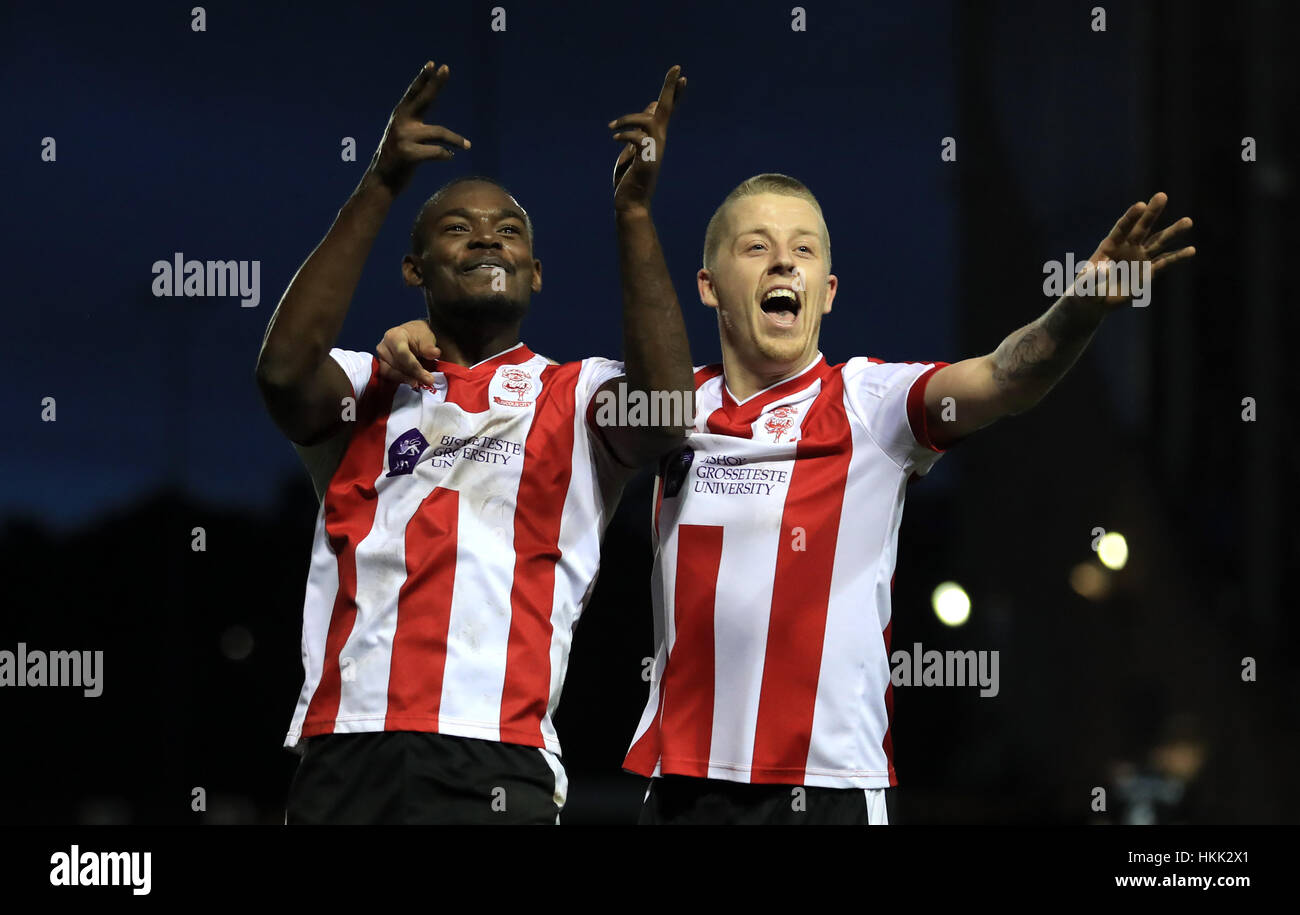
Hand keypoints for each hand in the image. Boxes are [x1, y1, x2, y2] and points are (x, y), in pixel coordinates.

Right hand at [367, 61, 470, 195]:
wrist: (381, 182)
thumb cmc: (397, 160)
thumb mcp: (403, 136)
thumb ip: (414, 123)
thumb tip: (428, 110)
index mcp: (400, 117)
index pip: (414, 94)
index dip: (423, 79)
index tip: (433, 64)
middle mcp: (400, 123)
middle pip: (423, 99)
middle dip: (435, 83)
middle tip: (446, 67)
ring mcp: (403, 138)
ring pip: (438, 132)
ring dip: (456, 140)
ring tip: (467, 145)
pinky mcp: (408, 155)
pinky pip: (436, 152)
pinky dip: (445, 154)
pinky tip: (449, 157)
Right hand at [376, 320, 440, 388]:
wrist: (413, 335)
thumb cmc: (419, 335)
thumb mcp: (427, 337)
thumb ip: (429, 347)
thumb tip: (435, 353)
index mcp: (393, 336)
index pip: (402, 354)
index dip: (415, 367)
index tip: (428, 377)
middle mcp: (384, 347)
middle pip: (396, 365)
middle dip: (413, 375)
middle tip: (428, 381)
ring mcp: (382, 358)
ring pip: (391, 373)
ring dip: (407, 379)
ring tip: (420, 383)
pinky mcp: (383, 367)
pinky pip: (390, 377)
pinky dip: (402, 380)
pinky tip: (414, 382)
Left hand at [609, 65, 686, 212]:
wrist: (631, 203)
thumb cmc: (630, 179)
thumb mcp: (633, 150)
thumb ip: (639, 130)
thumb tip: (649, 110)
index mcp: (654, 138)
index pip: (665, 112)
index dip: (673, 94)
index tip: (682, 76)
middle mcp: (658, 141)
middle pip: (666, 110)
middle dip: (670, 88)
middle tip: (677, 69)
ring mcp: (654, 150)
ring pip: (648, 121)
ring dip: (628, 119)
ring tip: (612, 127)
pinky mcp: (647, 159)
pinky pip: (637, 138)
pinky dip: (624, 135)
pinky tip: (614, 139)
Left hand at [1080, 191, 1194, 308]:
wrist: (1094, 301)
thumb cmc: (1084, 290)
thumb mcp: (1084, 285)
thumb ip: (1091, 277)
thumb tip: (1102, 270)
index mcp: (1110, 246)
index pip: (1121, 228)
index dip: (1131, 217)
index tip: (1141, 205)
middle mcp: (1127, 247)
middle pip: (1141, 228)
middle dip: (1151, 213)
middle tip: (1162, 195)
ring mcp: (1139, 258)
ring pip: (1158, 242)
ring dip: (1172, 232)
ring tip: (1188, 221)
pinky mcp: (1148, 272)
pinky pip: (1164, 263)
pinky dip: (1177, 257)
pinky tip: (1191, 250)